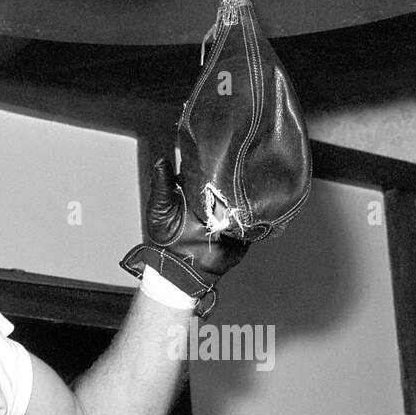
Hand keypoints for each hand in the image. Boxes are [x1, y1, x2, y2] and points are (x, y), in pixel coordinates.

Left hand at [146, 155, 249, 280]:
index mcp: (194, 187)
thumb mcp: (160, 208)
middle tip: (233, 160)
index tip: (213, 148)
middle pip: (226, 175)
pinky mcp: (243, 221)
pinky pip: (254, 209)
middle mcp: (213, 194)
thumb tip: (161, 159)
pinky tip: (253, 197)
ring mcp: (230, 207)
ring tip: (243, 179)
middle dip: (229, 168)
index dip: (208, 157)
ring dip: (243, 185)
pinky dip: (255, 204)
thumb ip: (162, 185)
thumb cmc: (167, 236)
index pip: (204, 165)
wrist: (185, 266)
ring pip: (241, 189)